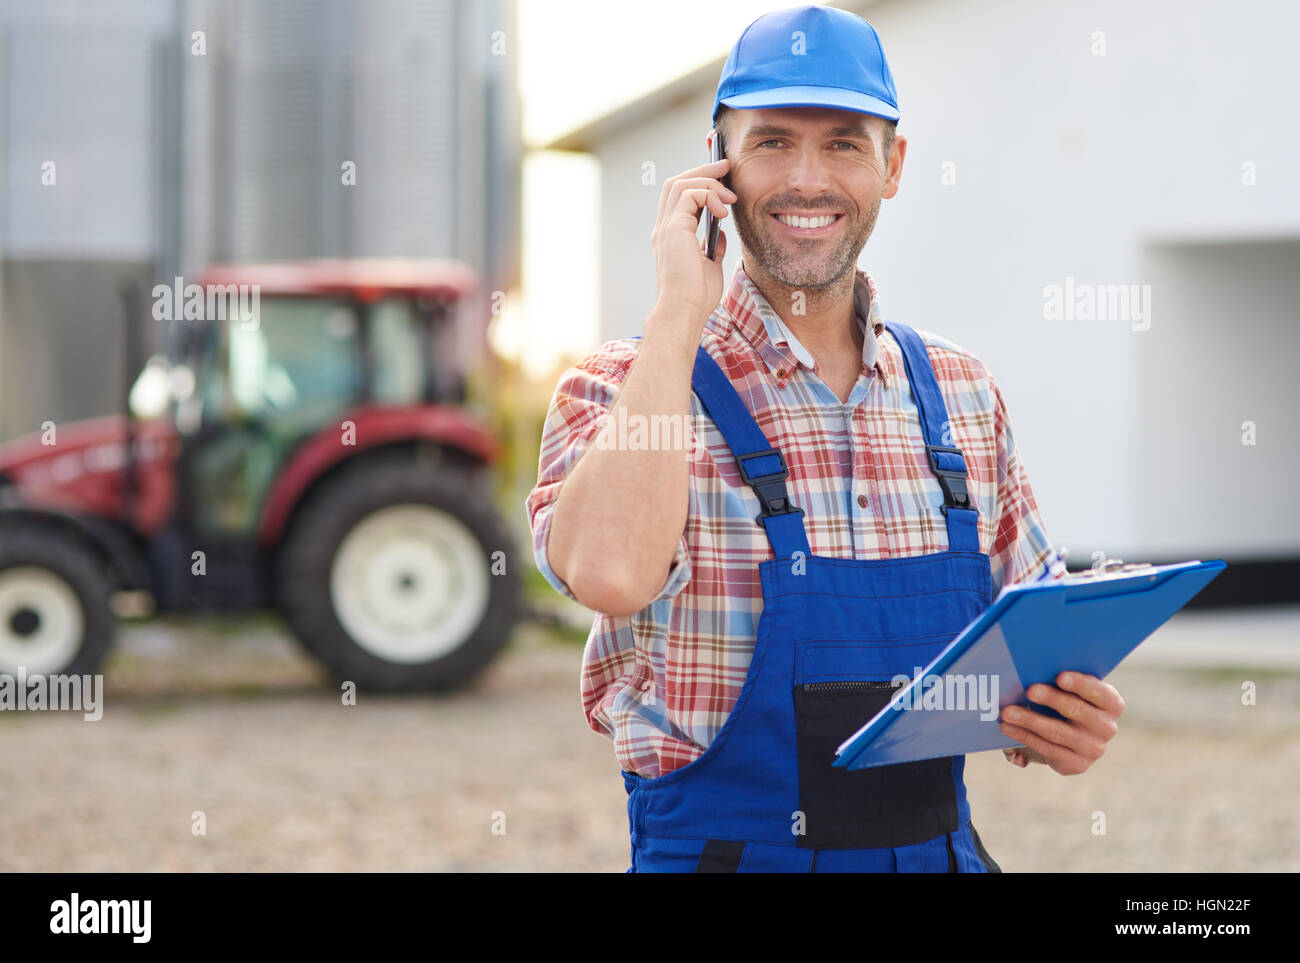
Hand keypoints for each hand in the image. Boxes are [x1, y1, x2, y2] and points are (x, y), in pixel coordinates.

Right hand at [649, 158, 735, 330]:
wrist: (685, 311)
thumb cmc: (696, 296)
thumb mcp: (710, 265)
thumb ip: (712, 247)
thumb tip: (721, 234)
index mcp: (670, 236)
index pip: (678, 196)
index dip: (698, 181)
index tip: (721, 177)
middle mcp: (664, 228)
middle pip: (676, 182)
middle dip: (703, 169)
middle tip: (726, 165)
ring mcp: (667, 227)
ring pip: (681, 183)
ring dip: (709, 181)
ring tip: (730, 195)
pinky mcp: (674, 228)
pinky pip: (691, 195)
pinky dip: (709, 196)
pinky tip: (723, 212)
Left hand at [998, 672, 1123, 774]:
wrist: (1073, 737)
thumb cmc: (1070, 702)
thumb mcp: (1075, 691)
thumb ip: (1065, 682)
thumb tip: (1035, 669)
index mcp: (1112, 704)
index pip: (1100, 693)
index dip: (1081, 684)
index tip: (1059, 677)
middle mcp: (1107, 728)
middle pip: (1077, 711)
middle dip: (1051, 699)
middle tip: (1029, 690)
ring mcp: (1093, 749)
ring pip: (1057, 732)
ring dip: (1029, 720)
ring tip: (1007, 712)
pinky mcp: (1076, 764)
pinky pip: (1046, 748)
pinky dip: (1024, 736)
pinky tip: (1008, 727)